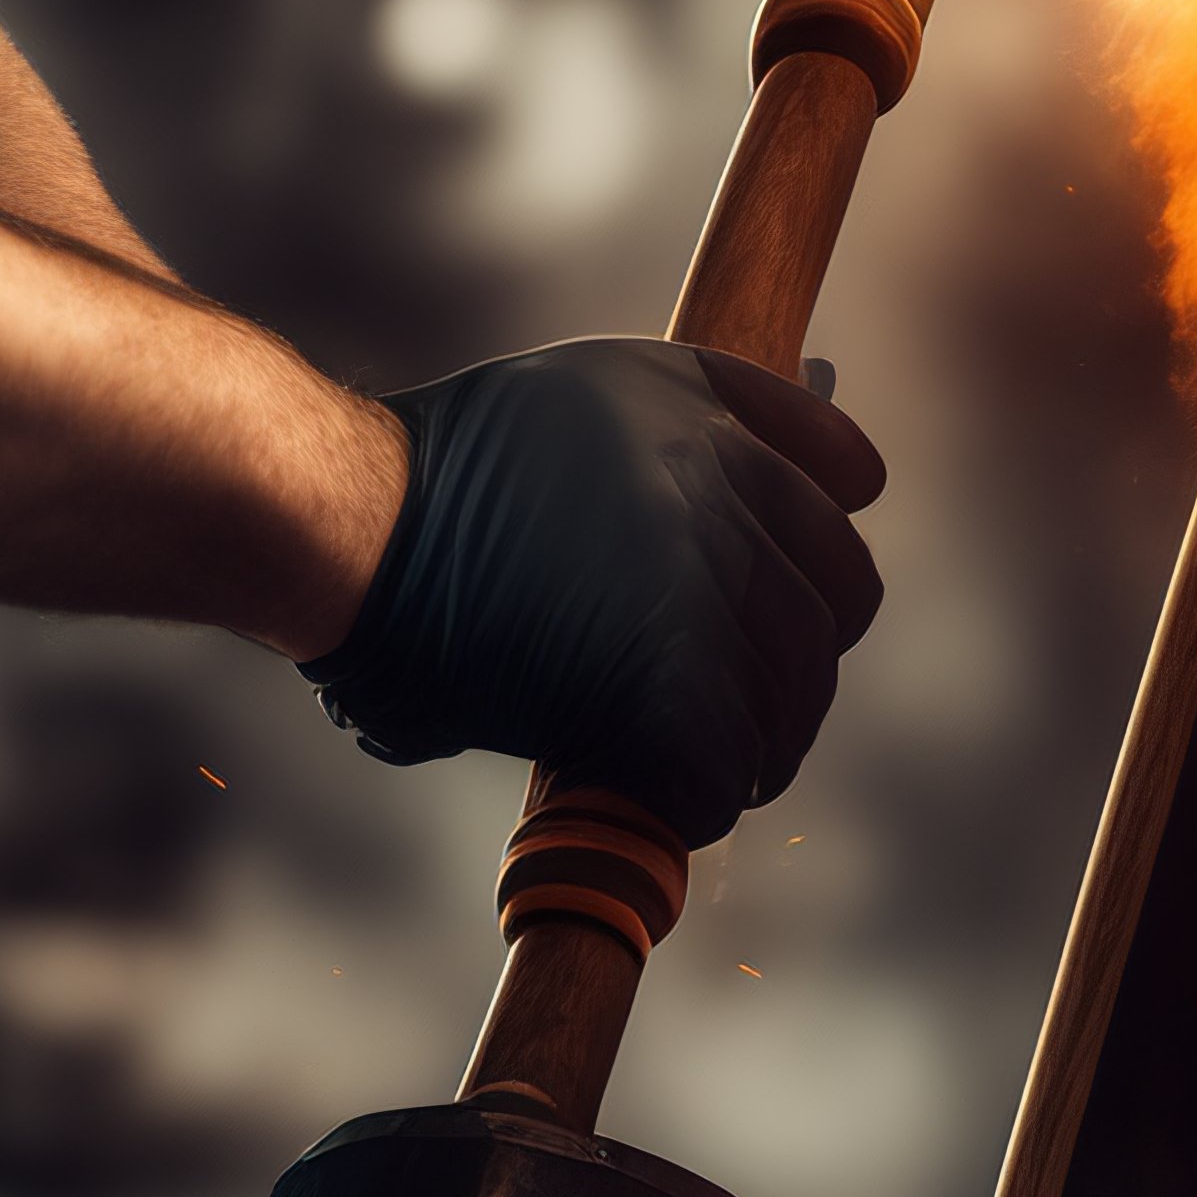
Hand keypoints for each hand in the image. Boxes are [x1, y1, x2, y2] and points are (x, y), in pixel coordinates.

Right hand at [296, 338, 886, 842]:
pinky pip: (725, 771)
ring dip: (756, 742)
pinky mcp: (664, 684)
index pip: (842, 485)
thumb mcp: (578, 395)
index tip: (802, 590)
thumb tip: (792, 504)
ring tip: (711, 763)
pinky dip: (696, 800)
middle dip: (796, 664)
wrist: (354, 520)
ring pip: (790, 696)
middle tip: (749, 704)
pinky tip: (661, 794)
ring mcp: (698, 583)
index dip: (823, 554)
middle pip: (833, 602)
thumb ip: (679, 431)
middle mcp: (718, 482)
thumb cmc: (438, 473)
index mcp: (702, 403)